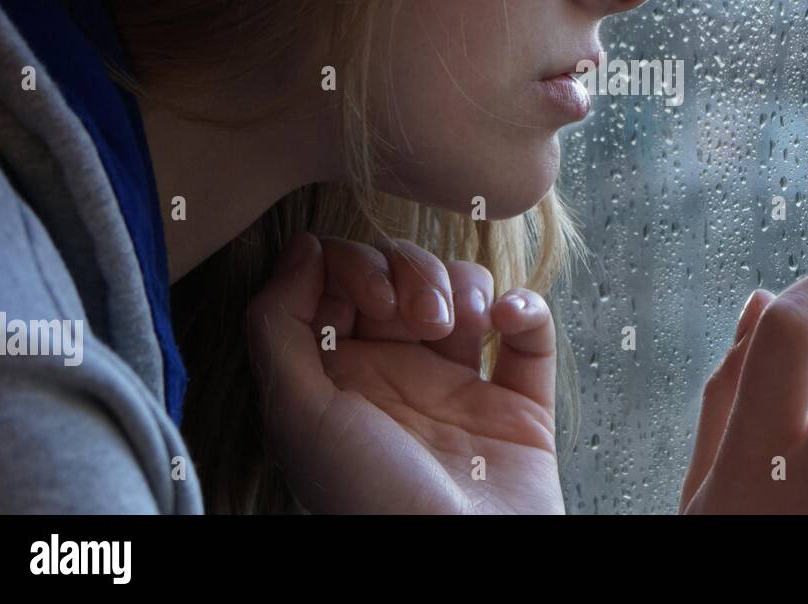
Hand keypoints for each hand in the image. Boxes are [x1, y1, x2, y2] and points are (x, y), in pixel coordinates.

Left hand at [247, 232, 562, 513]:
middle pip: (402, 273)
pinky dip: (524, 307)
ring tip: (464, 325)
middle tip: (420, 318)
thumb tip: (301, 244)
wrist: (460, 563)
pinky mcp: (519, 403)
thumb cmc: (368, 501)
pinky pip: (530, 329)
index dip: (356, 267)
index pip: (340, 280)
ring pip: (464, 288)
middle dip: (413, 273)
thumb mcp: (297, 415)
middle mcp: (396, 375)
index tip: (372, 299)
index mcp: (337, 377)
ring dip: (465, 285)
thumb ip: (277, 324)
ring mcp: (460, 386)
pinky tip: (507, 319)